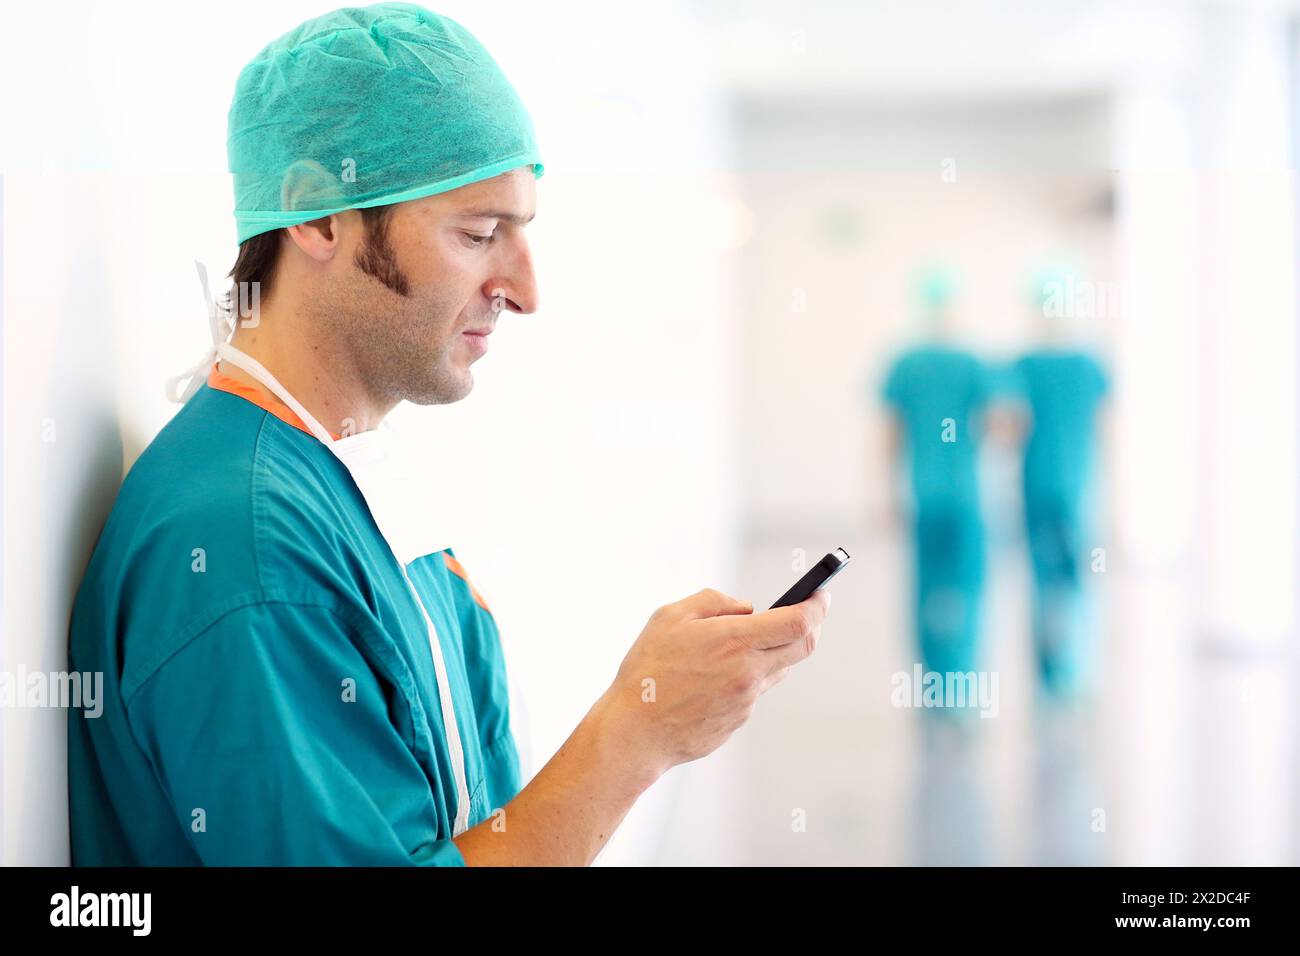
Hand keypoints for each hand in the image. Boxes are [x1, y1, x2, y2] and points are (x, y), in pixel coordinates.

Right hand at [601, 587, 829, 778]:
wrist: (635, 731)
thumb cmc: (647, 670)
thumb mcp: (670, 616)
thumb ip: (714, 602)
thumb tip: (747, 607)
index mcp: (736, 641)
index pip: (799, 622)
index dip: (817, 606)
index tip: (821, 595)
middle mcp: (749, 672)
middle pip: (803, 647)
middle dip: (811, 626)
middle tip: (805, 612)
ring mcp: (747, 700)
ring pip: (777, 669)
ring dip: (771, 652)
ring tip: (735, 646)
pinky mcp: (739, 720)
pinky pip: (753, 691)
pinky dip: (745, 677)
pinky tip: (710, 679)